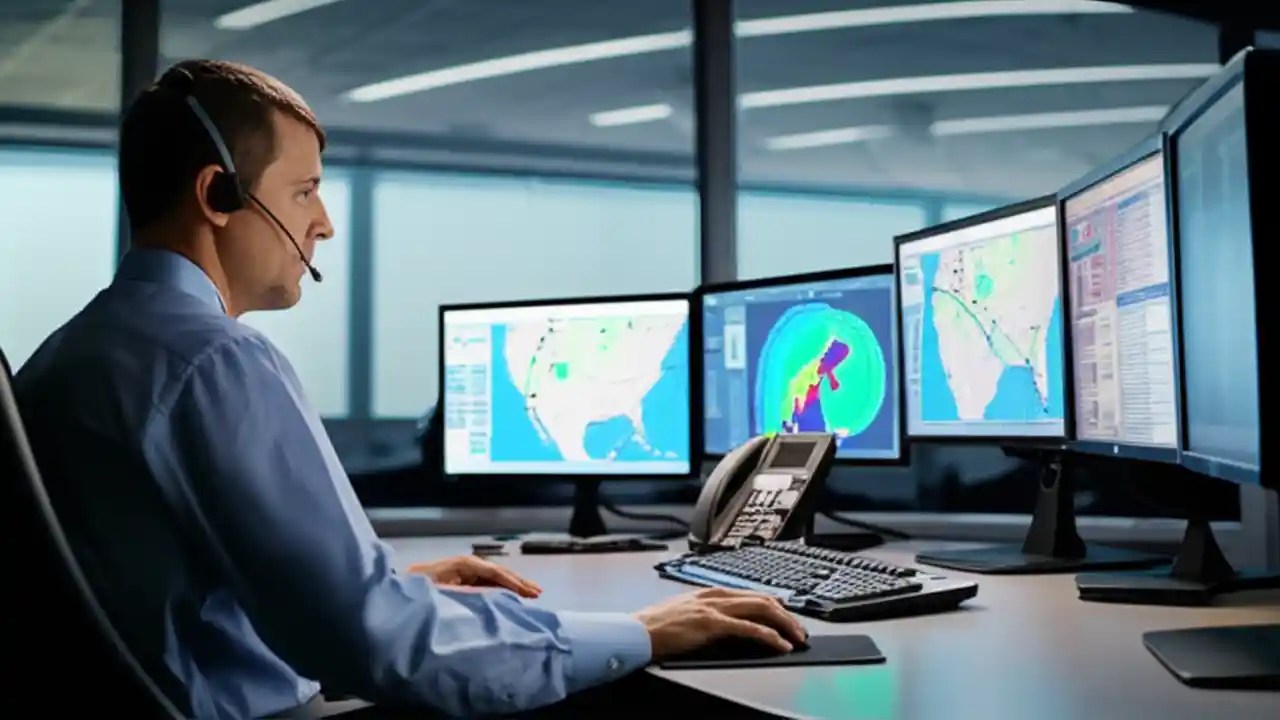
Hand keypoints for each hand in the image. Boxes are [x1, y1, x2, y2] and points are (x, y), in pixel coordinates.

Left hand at [408, 556, 541, 597]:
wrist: (396, 594)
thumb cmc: (416, 592)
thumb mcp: (442, 593)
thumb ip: (468, 595)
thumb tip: (493, 596)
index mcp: (462, 564)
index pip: (494, 572)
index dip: (513, 583)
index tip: (529, 592)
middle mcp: (466, 566)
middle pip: (497, 573)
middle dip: (518, 582)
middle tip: (538, 592)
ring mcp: (464, 573)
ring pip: (494, 579)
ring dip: (512, 586)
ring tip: (532, 594)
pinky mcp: (461, 582)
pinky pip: (486, 585)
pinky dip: (501, 590)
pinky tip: (512, 597)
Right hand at [633, 588, 807, 658]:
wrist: (639, 631)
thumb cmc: (658, 625)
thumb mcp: (689, 613)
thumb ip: (709, 614)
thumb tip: (730, 625)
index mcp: (711, 592)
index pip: (753, 594)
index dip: (776, 606)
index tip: (788, 617)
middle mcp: (717, 595)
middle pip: (763, 599)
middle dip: (787, 615)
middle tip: (800, 630)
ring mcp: (715, 608)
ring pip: (762, 609)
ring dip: (785, 624)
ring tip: (797, 638)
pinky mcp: (713, 624)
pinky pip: (749, 628)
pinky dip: (770, 635)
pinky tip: (780, 644)